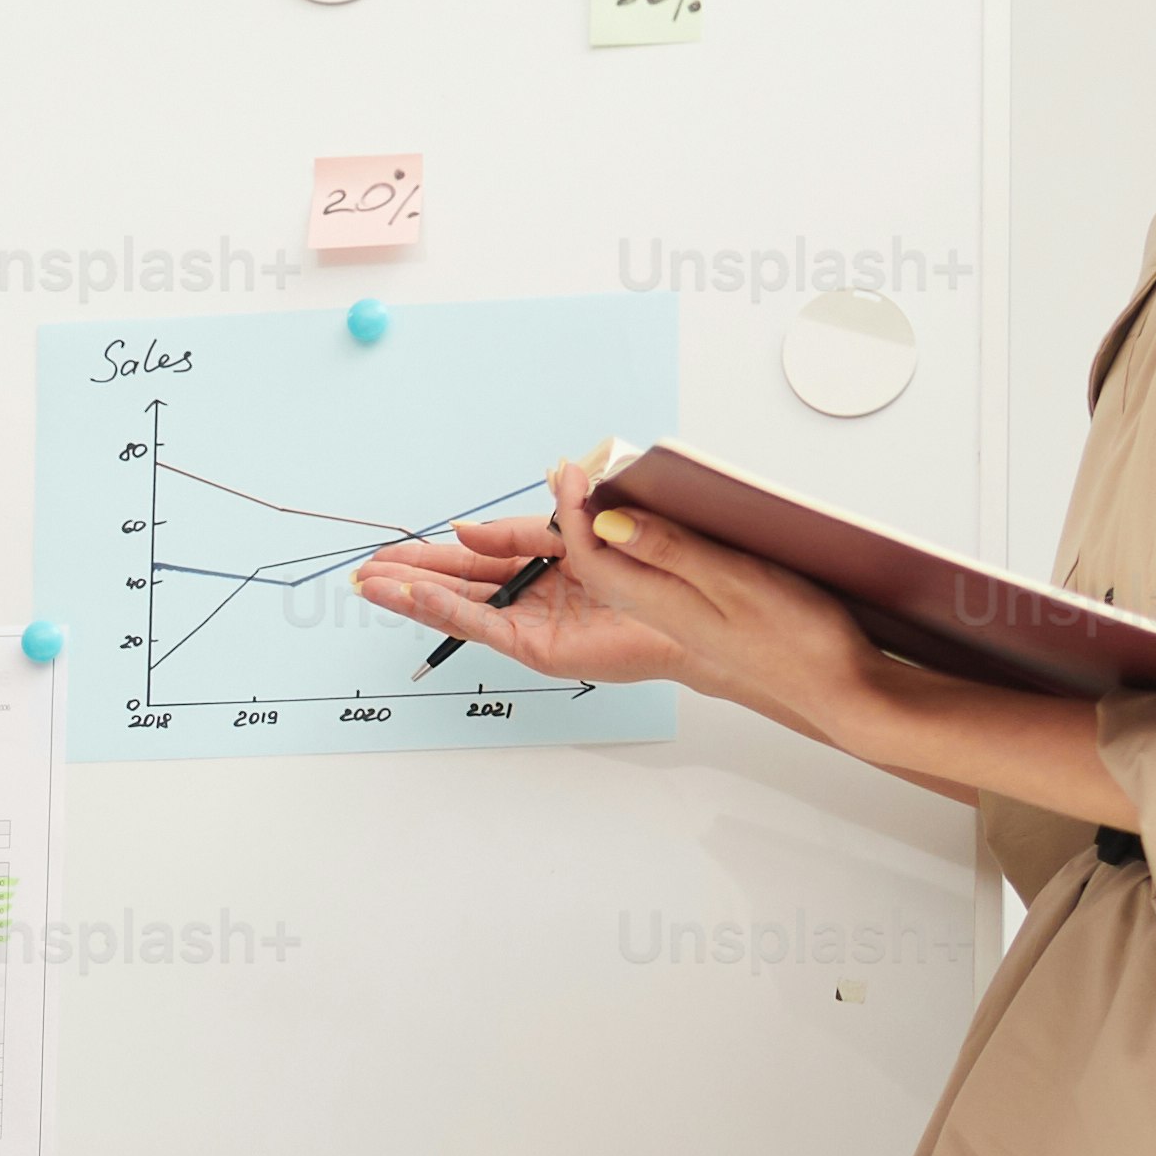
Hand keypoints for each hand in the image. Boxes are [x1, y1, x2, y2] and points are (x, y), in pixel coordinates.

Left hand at [356, 475, 880, 735]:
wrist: (793, 663)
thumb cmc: (748, 636)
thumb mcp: (690, 581)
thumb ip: (630, 535)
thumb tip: (578, 492)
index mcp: (577, 644)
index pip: (485, 617)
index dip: (430, 599)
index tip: (379, 586)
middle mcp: (573, 626)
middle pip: (479, 598)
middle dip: (420, 581)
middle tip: (362, 571)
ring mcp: (586, 606)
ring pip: (504, 578)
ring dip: (452, 561)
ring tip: (393, 557)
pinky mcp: (606, 586)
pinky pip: (549, 560)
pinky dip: (514, 542)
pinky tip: (475, 533)